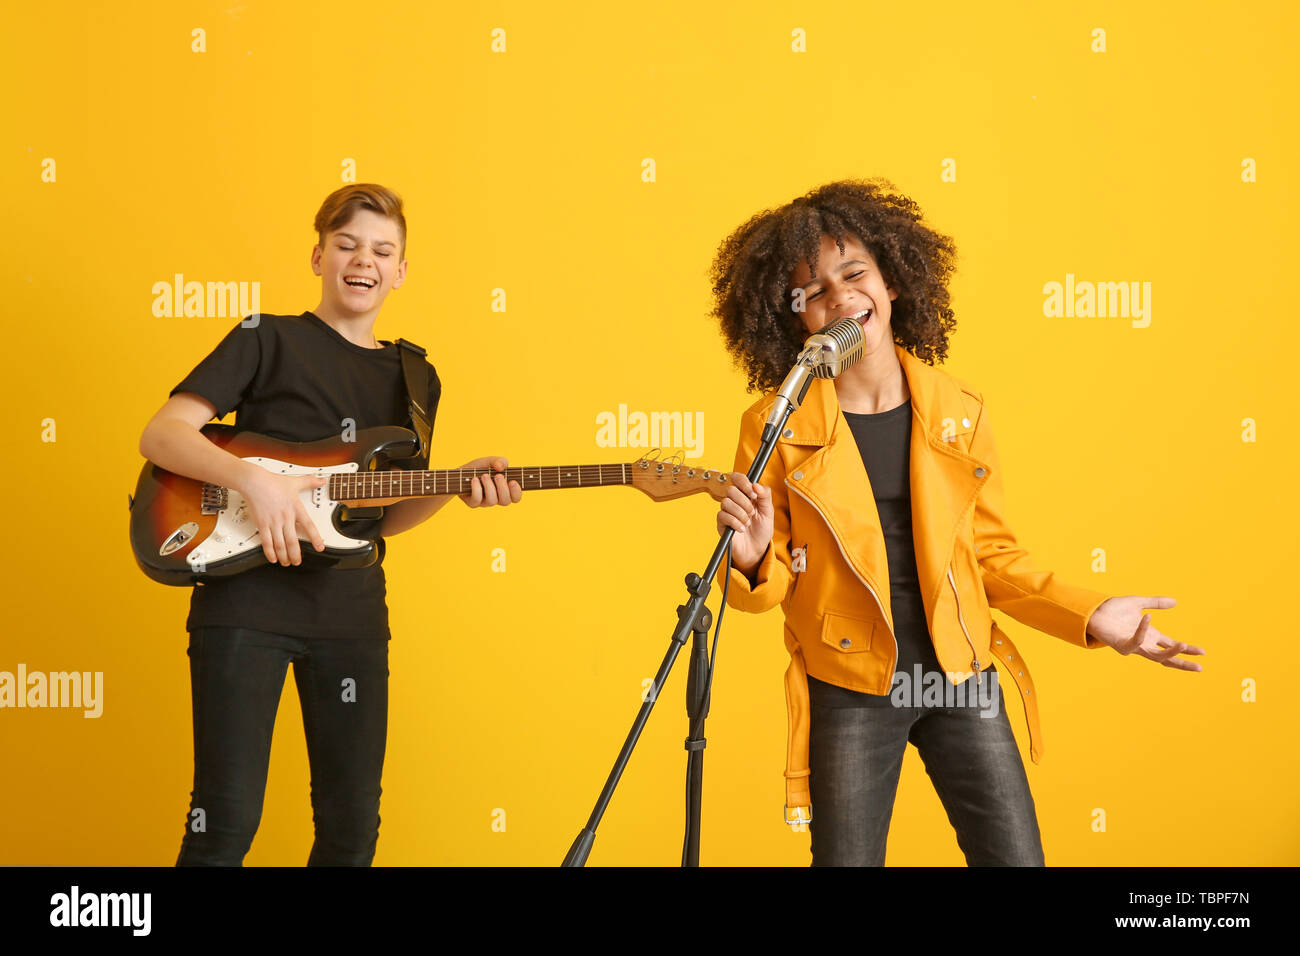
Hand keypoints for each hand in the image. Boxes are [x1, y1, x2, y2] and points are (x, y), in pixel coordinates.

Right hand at [236, 465, 327, 565]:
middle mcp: (285, 517)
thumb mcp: (295, 481)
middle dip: (296, 555)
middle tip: (297, 562)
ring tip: (286, 563)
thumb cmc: (273, 482)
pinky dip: (270, 552)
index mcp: (296, 509)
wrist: (254, 482)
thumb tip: (321, 480)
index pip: (309, 526)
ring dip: (284, 556)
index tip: (320, 548)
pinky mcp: (262, 524)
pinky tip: (273, 558)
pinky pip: (266, 542)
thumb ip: (310, 482)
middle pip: (293, 541)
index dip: (315, 538)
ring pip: (280, 545)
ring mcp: (273, 522)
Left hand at [461, 456, 521, 507]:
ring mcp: (484, 502)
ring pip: (492, 501)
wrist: (460, 472)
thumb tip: (500, 467)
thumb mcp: (491, 461)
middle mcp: (496, 498)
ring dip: (489, 486)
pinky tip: (474, 479)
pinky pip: (477, 500)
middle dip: (503, 488)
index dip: (516, 492)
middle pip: (505, 501)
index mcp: (504, 490)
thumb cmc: (479, 468)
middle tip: (498, 476)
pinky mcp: (472, 502)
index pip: (515, 498)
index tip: (512, 481)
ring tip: (484, 475)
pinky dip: (476, 488)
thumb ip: (500, 461)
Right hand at [716, 472, 772, 574]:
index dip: (743, 482)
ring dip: (740, 514)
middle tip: (752, 513)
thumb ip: (765, 495)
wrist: (757, 549)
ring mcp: (727, 511)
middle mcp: (735, 501)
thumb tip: (756, 484)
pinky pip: (723, 516)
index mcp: (746, 494)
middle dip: (744, 503)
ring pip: (726, 502)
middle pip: (731, 490)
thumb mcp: (768, 511)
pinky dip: (735, 522)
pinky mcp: (721, 523)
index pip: (737, 478)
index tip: (753, 494)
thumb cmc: (762, 530)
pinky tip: (742, 529)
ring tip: (748, 523)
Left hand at [1085, 596, 1203, 670]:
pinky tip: (1147, 618)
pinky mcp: (1121, 644)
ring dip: (1170, 652)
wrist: (1093, 611)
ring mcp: (1133, 646)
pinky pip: (1135, 641)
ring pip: (1155, 656)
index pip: (1172, 645)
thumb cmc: (1113, 609)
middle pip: (1167, 658)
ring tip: (1183, 644)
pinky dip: (1142, 631)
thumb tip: (1175, 601)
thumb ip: (1156, 603)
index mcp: (1150, 635)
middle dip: (1183, 663)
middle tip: (1200, 668)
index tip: (1203, 652)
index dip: (1188, 650)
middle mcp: (1144, 643)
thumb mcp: (1138, 603)